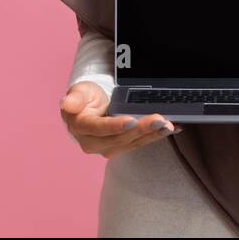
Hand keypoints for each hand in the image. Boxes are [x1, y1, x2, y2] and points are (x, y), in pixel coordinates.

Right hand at [60, 81, 180, 158]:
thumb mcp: (78, 92)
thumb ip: (74, 98)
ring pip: (132, 142)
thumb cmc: (84, 98)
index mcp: (80, 128)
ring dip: (152, 134)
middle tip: (159, 120)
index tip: (131, 120)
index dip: (115, 126)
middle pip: (120, 137)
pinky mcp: (121, 147)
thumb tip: (67, 104)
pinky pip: (140, 142)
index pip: (99, 128)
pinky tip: (171, 129)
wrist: (89, 108)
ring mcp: (107, 148)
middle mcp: (93, 143)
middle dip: (141, 129)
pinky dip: (155, 136)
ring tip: (169, 125)